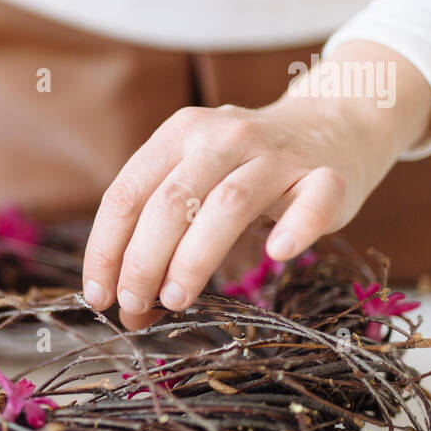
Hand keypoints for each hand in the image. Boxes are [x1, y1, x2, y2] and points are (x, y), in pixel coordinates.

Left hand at [81, 42, 430, 327]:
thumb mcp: (193, 177)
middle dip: (143, 261)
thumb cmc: (244, 167)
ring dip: (195, 258)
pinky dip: (296, 228)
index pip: (126, 195)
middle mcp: (223, 135)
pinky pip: (314, 202)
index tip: (98, 297)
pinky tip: (277, 254)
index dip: (106, 251)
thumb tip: (129, 306)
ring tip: (176, 300)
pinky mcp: (329, 175)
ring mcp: (278, 153)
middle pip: (172, 202)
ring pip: (228, 205)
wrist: (332, 124)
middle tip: (134, 306)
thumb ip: (158, 229)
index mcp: (178, 134)